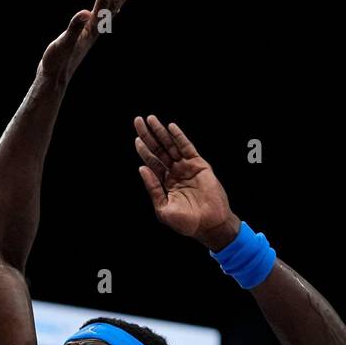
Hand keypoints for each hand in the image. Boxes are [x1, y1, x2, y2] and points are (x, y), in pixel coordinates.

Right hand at [38, 0, 138, 84]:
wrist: (54, 78)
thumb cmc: (57, 62)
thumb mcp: (63, 43)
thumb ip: (74, 27)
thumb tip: (86, 14)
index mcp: (91, 28)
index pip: (104, 2)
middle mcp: (95, 29)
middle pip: (113, 4)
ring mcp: (92, 33)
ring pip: (110, 12)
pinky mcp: (87, 36)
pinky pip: (103, 20)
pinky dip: (111, 11)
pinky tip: (114, 10)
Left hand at [133, 115, 237, 247]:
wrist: (209, 225)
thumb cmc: (187, 222)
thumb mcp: (163, 207)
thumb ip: (153, 188)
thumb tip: (142, 168)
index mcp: (165, 184)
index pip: (152, 163)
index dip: (144, 151)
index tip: (136, 139)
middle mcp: (174, 173)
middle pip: (159, 150)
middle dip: (148, 136)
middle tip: (138, 121)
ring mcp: (186, 168)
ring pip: (171, 146)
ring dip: (161, 132)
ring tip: (150, 119)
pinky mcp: (199, 165)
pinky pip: (187, 148)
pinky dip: (179, 137)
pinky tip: (171, 127)